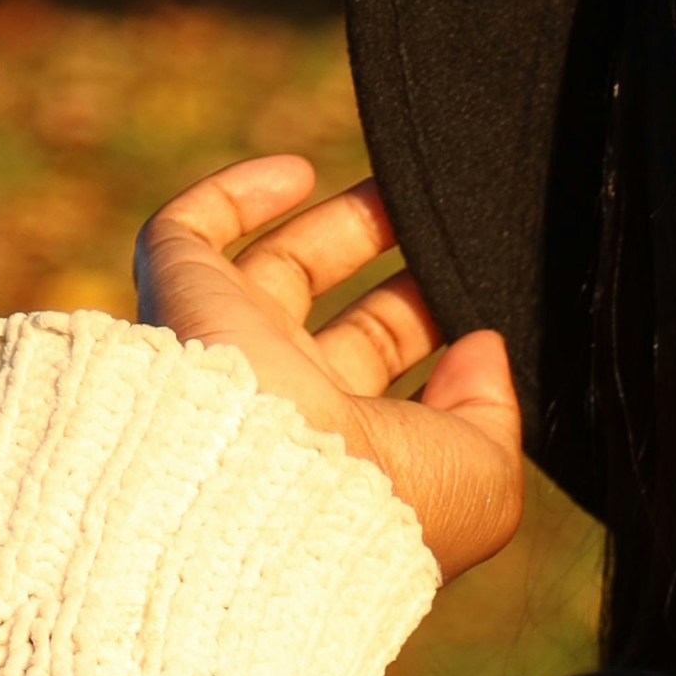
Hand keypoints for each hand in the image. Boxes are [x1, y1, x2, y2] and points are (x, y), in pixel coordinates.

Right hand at [133, 150, 525, 577]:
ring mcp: (232, 344)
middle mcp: (285, 397)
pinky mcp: (184, 296)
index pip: (381, 371)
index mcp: (342, 443)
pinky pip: (186, 232)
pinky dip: (237, 196)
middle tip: (442, 234)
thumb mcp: (480, 476)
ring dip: (337, 225)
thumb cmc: (384, 502)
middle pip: (337, 320)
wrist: (278, 489)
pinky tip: (297, 174)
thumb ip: (492, 409)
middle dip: (389, 276)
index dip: (426, 329)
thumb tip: (486, 348)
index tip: (473, 302)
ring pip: (277, 269)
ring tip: (398, 188)